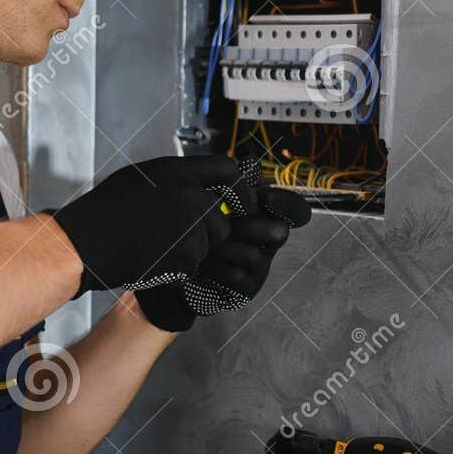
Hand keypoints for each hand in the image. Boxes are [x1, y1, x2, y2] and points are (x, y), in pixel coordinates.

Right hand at [48, 155, 238, 298]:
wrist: (85, 243)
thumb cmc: (105, 212)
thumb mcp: (141, 179)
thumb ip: (176, 179)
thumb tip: (204, 184)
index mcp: (176, 172)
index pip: (227, 171)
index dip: (240, 190)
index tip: (242, 204)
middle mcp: (187, 195)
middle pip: (221, 218)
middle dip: (208, 233)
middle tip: (177, 239)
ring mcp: (188, 227)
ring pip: (209, 245)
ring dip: (191, 251)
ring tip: (156, 246)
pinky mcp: (184, 256)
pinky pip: (194, 265)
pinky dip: (179, 268)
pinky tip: (153, 260)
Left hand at [134, 185, 311, 331]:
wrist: (158, 262)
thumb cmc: (181, 224)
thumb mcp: (199, 195)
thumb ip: (225, 179)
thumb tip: (250, 163)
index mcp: (260, 214)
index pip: (294, 210)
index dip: (287, 204)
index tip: (267, 199)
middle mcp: (263, 241)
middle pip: (279, 233)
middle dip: (252, 228)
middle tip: (231, 223)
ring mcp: (256, 267)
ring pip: (256, 257)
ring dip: (226, 250)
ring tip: (203, 247)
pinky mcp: (243, 290)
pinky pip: (240, 279)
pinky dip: (217, 271)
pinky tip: (200, 266)